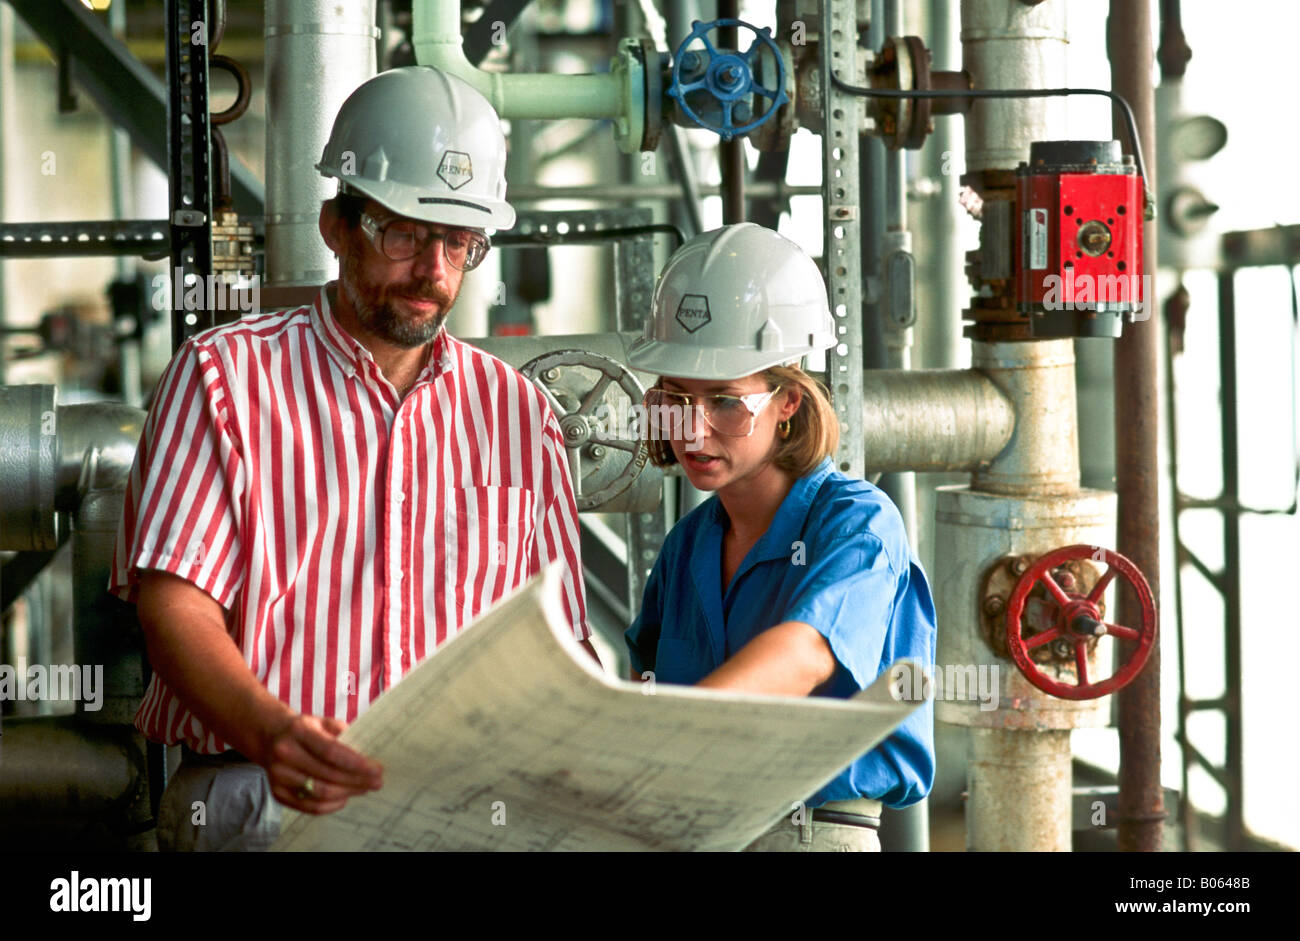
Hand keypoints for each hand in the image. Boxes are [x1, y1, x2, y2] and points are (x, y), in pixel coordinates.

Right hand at [258, 713, 383, 814]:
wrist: (269, 737)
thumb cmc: (303, 729)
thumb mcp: (321, 721)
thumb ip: (343, 733)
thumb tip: (367, 752)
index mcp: (299, 732)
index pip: (331, 752)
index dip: (357, 764)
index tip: (377, 769)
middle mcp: (286, 754)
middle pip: (328, 775)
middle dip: (358, 781)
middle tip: (377, 782)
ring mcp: (279, 776)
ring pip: (320, 793)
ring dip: (347, 793)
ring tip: (364, 789)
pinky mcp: (277, 793)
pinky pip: (310, 806)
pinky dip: (332, 805)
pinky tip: (345, 797)